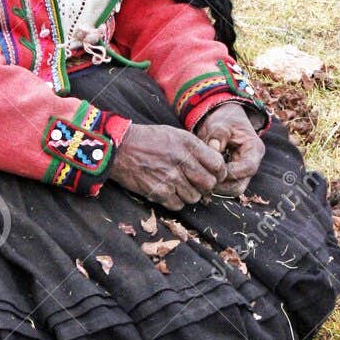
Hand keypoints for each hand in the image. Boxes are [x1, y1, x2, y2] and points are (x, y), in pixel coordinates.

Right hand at [108, 123, 227, 210]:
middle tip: (198, 183)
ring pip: (194, 197)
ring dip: (189, 194)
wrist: (119, 148)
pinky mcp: (159, 192)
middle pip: (209, 183)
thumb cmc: (148, 140)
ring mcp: (171, 178)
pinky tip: (168, 191)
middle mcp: (182, 161)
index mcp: (188, 144)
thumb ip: (195, 148)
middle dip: (206, 186)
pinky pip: (178, 205)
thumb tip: (215, 163)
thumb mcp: (175, 134)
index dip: (219, 172)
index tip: (215, 174)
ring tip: (179, 186)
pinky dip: (175, 201)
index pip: (218, 164)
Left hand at [192, 100, 264, 196]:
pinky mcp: (233, 176)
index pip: (247, 168)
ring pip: (232, 190)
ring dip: (217, 187)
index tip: (212, 169)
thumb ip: (218, 134)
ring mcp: (243, 172)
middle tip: (202, 178)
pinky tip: (202, 178)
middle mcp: (252, 163)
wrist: (224, 120)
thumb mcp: (221, 123)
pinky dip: (214, 185)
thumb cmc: (225, 120)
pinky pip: (225, 187)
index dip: (230, 172)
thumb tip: (213, 148)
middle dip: (221, 185)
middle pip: (240, 185)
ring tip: (201, 179)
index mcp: (255, 149)